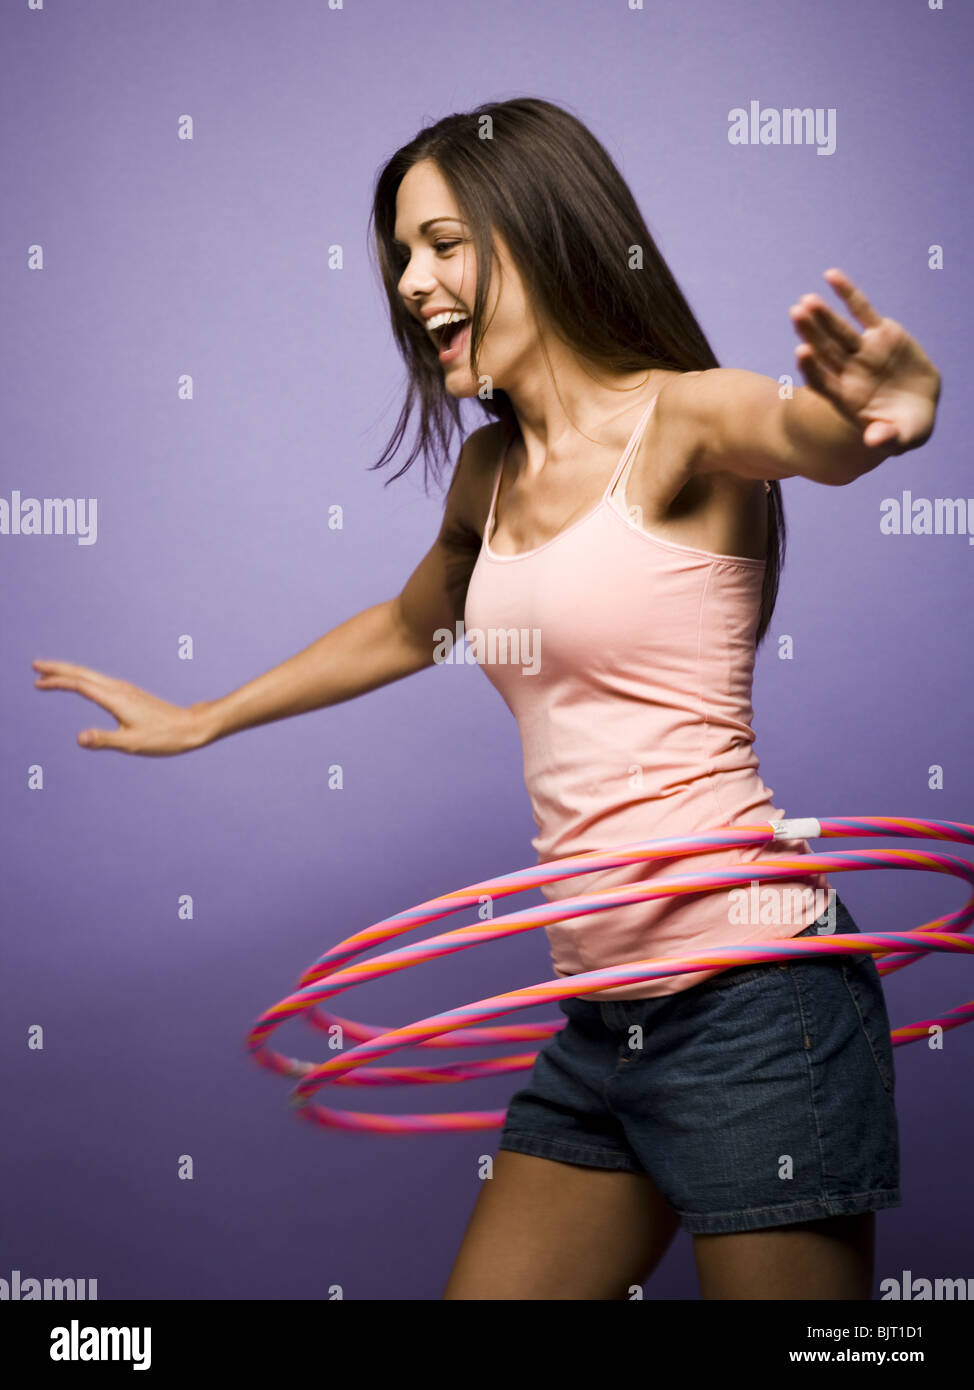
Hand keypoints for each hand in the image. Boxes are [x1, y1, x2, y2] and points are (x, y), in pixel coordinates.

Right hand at [32, 659, 211, 754]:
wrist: (191, 727)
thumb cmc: (164, 738)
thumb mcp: (132, 744)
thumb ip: (104, 740)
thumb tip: (80, 738)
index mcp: (116, 698)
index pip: (80, 685)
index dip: (57, 682)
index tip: (37, 682)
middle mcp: (119, 689)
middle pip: (83, 674)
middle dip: (58, 669)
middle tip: (35, 666)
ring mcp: (125, 690)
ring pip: (91, 676)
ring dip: (69, 673)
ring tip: (50, 674)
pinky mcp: (130, 695)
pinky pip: (99, 682)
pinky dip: (83, 680)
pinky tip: (81, 684)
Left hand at [789, 268, 940, 453]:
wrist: (917, 407)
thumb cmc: (906, 427)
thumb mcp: (904, 436)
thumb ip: (888, 438)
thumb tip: (875, 441)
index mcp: (847, 399)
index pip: (823, 383)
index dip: (812, 369)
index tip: (801, 353)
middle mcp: (849, 373)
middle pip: (825, 352)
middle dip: (811, 334)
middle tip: (796, 314)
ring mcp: (862, 351)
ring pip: (838, 331)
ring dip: (823, 316)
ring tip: (807, 301)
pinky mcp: (880, 333)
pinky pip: (862, 310)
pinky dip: (847, 293)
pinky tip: (831, 276)